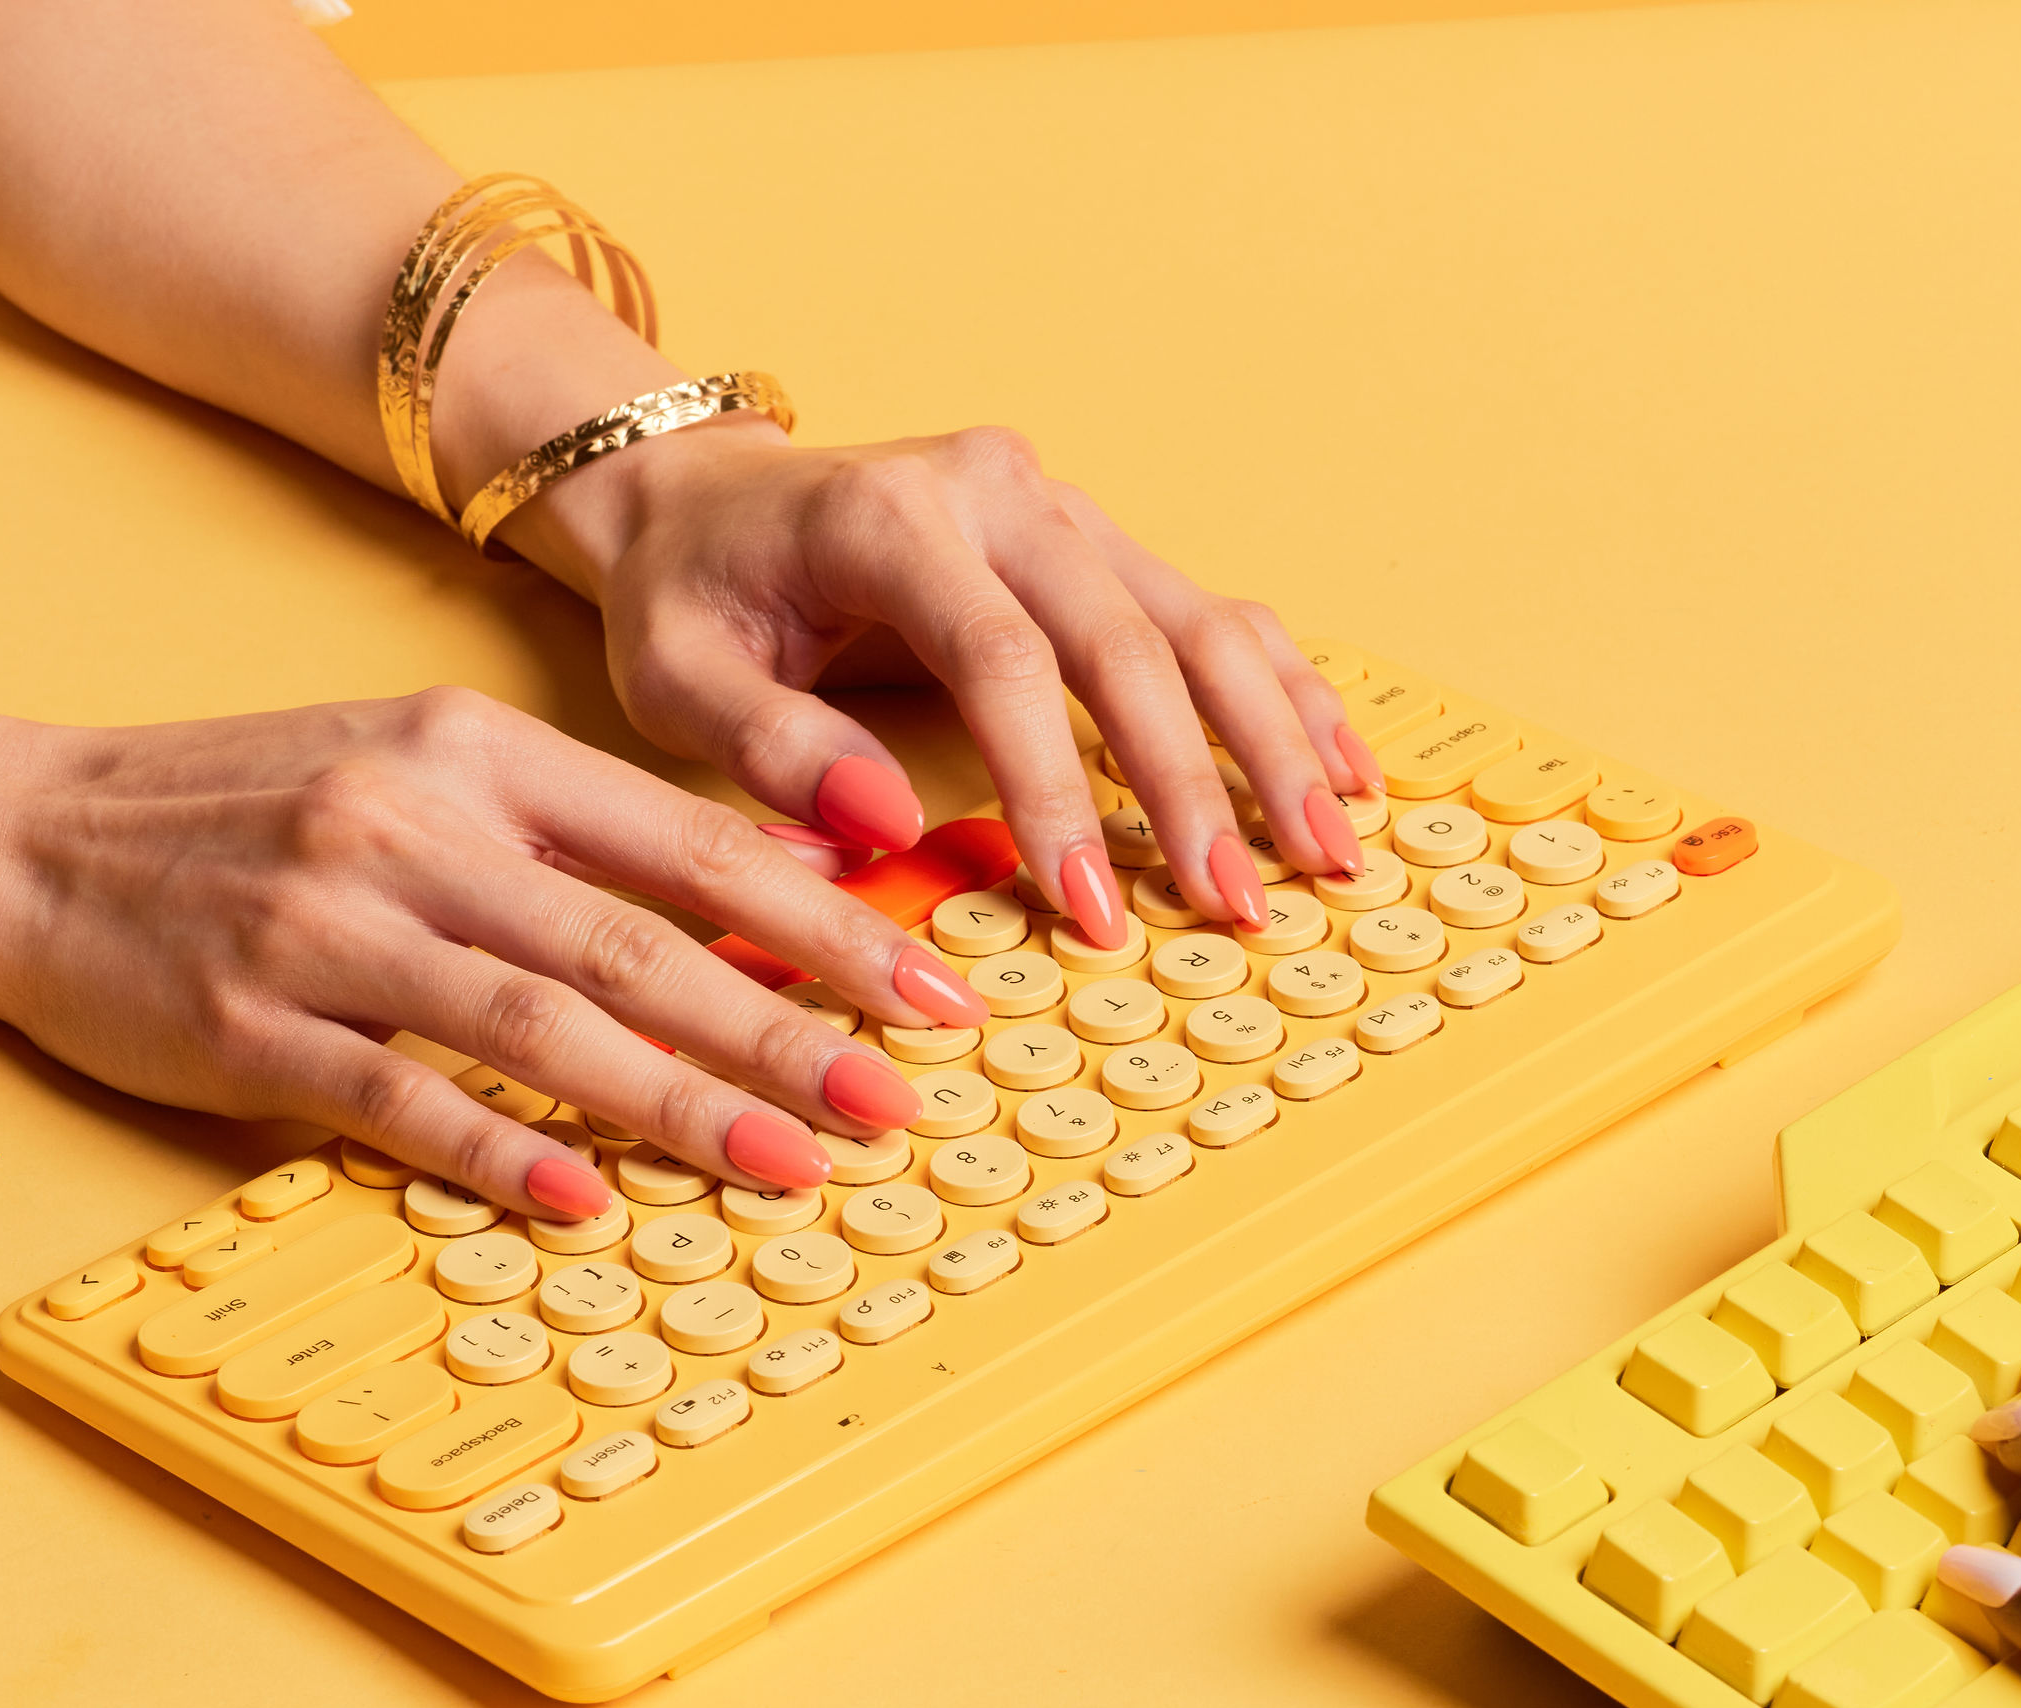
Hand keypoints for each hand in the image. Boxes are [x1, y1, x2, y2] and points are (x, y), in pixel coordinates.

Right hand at [0, 689, 990, 1219]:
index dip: (828, 926)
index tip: (935, 989)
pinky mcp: (247, 1028)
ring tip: (795, 1162)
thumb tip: (788, 885)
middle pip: (642, 944)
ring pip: (543, 1024)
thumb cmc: (262, 806)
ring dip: (682, 1103)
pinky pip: (399, 1098)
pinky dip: (499, 1149)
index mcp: (478, 753)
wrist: (24, 836)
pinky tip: (589, 1199)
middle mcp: (415, 829)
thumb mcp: (431, 767)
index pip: (692, 845)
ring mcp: (329, 932)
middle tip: (906, 1097)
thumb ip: (592, 827)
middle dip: (791, 1028)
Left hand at [514, 417, 1378, 944]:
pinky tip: (1345, 770)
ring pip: (1197, 623)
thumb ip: (770, 748)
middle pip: (1128, 639)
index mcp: (890, 516)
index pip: (1002, 656)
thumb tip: (886, 827)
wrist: (709, 498)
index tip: (1087, 902)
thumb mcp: (675, 675)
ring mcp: (1065, 508)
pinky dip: (1286, 694)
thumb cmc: (694, 595)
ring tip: (1329, 851)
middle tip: (1237, 901)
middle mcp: (999, 492)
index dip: (1056, 784)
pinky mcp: (1103, 541)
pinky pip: (1212, 612)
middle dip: (1193, 783)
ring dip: (1273, 742)